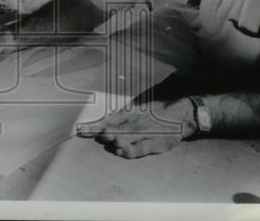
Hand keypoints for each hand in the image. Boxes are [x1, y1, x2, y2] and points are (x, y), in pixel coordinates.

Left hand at [76, 98, 195, 158]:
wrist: (179, 115)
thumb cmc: (157, 112)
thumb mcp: (138, 109)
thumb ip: (122, 116)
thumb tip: (105, 122)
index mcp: (131, 114)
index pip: (108, 120)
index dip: (94, 125)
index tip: (80, 129)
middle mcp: (135, 123)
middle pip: (113, 129)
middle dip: (99, 131)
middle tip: (86, 132)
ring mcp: (145, 133)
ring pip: (125, 137)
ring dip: (112, 138)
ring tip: (104, 137)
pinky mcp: (155, 143)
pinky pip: (139, 148)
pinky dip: (128, 150)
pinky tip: (119, 151)